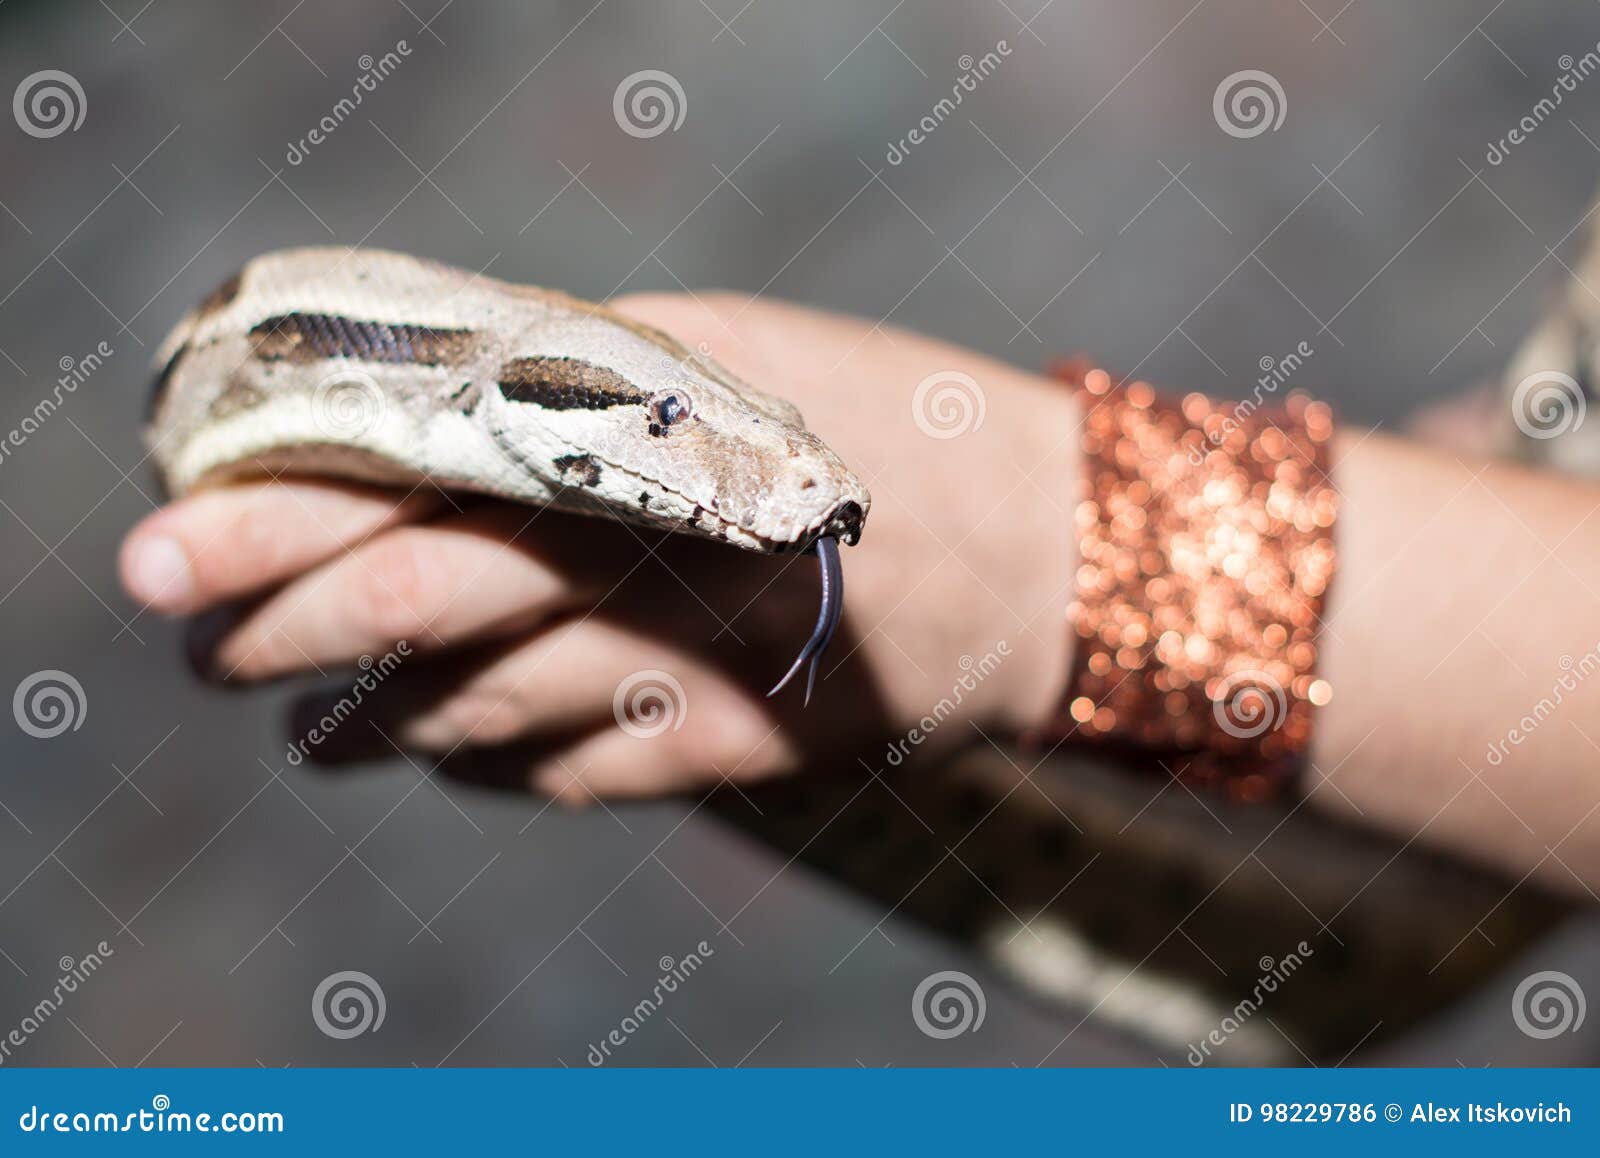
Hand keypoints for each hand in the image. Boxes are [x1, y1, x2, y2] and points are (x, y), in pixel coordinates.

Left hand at [118, 293, 1079, 800]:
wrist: (1052, 549)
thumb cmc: (879, 419)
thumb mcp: (724, 358)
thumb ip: (578, 386)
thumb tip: (412, 428)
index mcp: (651, 426)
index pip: (417, 471)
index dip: (276, 516)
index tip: (167, 547)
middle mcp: (664, 544)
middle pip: (426, 599)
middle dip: (284, 631)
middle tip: (195, 653)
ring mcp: (704, 659)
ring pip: (487, 709)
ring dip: (374, 722)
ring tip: (307, 731)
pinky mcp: (742, 748)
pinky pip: (577, 774)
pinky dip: (495, 768)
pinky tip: (456, 760)